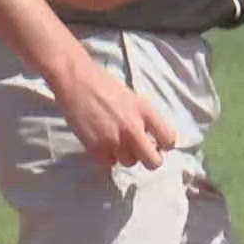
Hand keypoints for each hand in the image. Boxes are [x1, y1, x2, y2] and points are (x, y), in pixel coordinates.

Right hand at [48, 60, 175, 169]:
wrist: (75, 80)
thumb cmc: (103, 84)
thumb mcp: (132, 97)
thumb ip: (143, 118)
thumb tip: (148, 137)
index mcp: (145, 111)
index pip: (168, 140)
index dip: (163, 145)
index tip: (156, 144)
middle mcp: (133, 128)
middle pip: (153, 161)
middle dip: (149, 159)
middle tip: (140, 152)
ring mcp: (114, 139)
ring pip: (130, 162)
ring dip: (124, 155)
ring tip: (115, 141)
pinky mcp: (96, 147)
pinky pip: (109, 162)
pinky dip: (106, 155)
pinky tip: (101, 141)